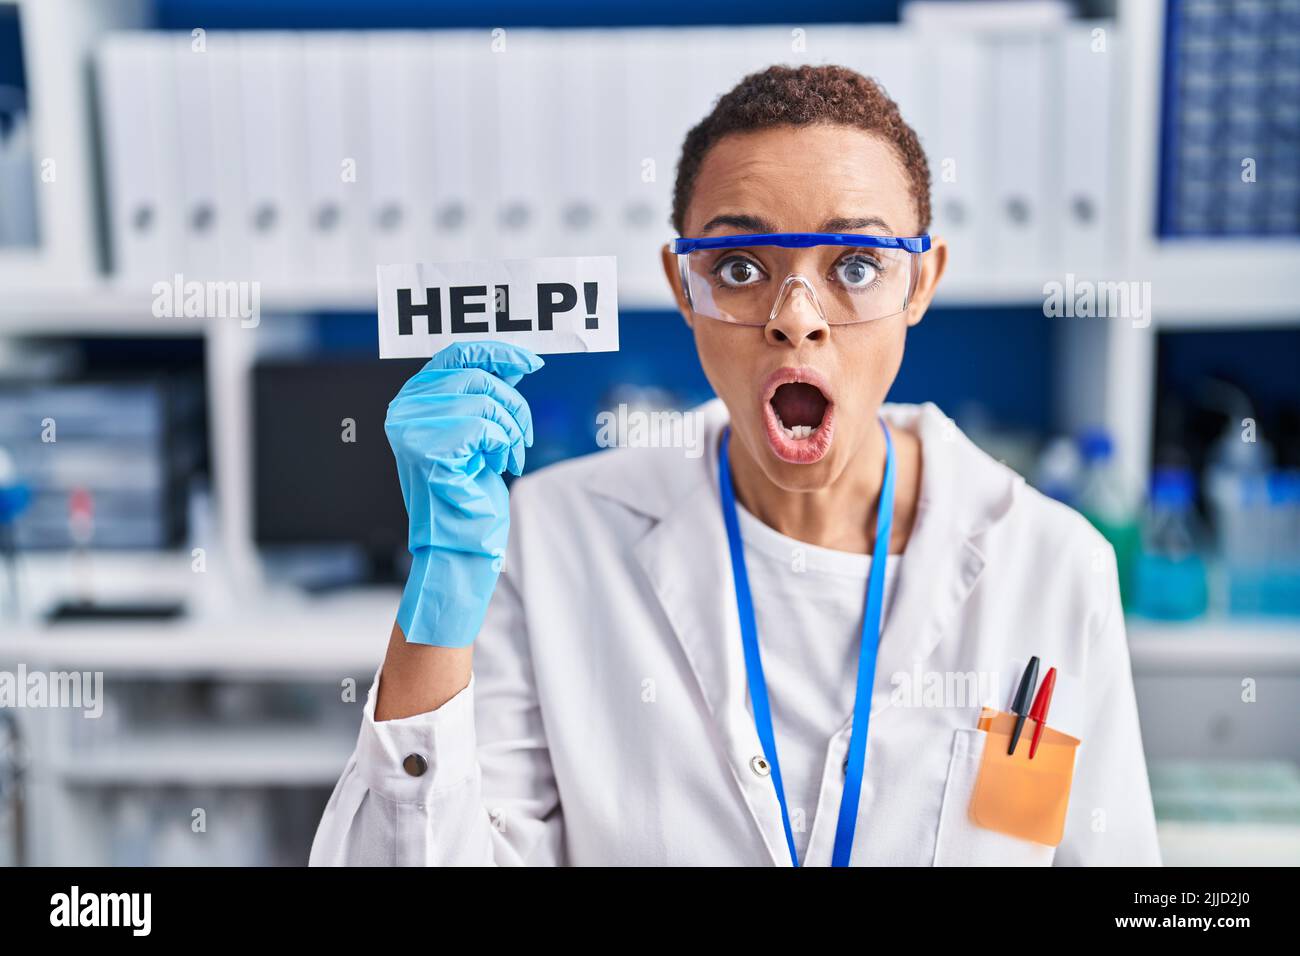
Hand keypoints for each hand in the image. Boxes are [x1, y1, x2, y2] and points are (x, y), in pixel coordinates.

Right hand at [385, 341, 543, 646]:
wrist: (459, 544)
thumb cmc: (469, 492)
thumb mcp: (481, 431)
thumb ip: (490, 394)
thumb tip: (518, 362)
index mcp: (412, 399)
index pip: (456, 354)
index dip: (497, 352)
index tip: (531, 361)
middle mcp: (404, 409)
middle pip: (479, 377)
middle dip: (514, 406)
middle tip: (524, 437)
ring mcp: (412, 429)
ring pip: (486, 402)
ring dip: (512, 431)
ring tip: (509, 457)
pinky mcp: (429, 450)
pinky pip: (486, 426)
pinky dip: (504, 445)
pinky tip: (498, 465)